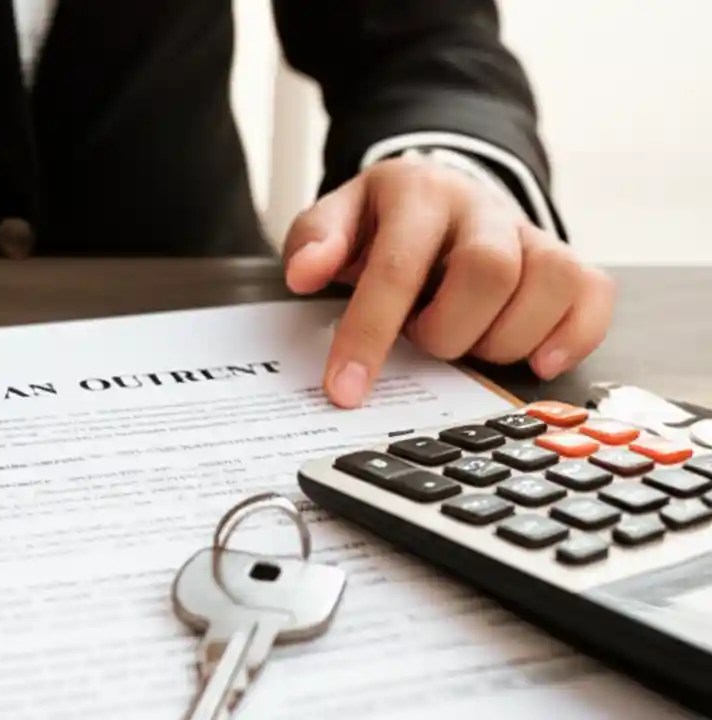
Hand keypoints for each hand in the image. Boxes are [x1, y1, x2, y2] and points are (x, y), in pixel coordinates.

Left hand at [283, 155, 614, 408]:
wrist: (441, 194)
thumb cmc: (385, 223)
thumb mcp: (337, 219)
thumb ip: (314, 240)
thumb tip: (304, 272)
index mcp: (418, 193)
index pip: (398, 266)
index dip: (370, 332)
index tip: (345, 388)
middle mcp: (482, 209)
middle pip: (489, 272)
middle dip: (448, 331)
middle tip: (423, 342)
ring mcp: (532, 235)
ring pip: (548, 285)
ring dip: (502, 339)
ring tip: (468, 344)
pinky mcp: (569, 264)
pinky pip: (594, 296)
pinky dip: (571, 337)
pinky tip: (536, 360)